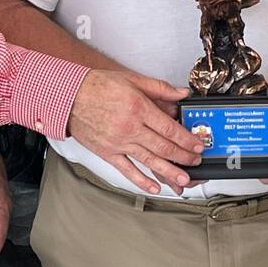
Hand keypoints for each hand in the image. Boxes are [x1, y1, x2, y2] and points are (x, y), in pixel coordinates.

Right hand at [68, 70, 203, 194]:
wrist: (69, 96)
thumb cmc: (98, 86)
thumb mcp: (132, 80)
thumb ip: (160, 88)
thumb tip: (181, 93)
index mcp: (139, 108)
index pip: (169, 128)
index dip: (186, 139)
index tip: (198, 145)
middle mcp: (130, 128)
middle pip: (163, 147)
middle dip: (183, 157)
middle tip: (196, 163)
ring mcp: (119, 143)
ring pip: (149, 161)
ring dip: (169, 172)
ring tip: (184, 180)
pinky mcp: (108, 153)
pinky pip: (127, 170)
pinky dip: (141, 180)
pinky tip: (154, 187)